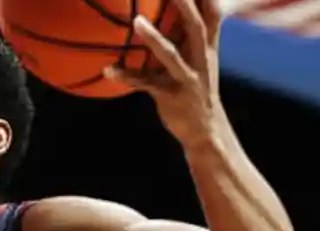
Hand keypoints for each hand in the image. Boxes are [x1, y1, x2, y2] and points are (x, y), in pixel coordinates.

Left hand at [104, 2, 226, 149]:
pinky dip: (126, 76)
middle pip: (196, 26)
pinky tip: (107, 69)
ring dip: (154, 39)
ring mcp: (187, 78)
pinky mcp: (171, 96)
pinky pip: (145, 84)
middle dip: (185, 5)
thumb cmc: (195, 86)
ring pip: (171, 55)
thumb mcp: (198, 59)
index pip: (211, 14)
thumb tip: (166, 10)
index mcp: (207, 46)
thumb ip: (186, 34)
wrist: (206, 129)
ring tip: (137, 22)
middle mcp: (201, 59)